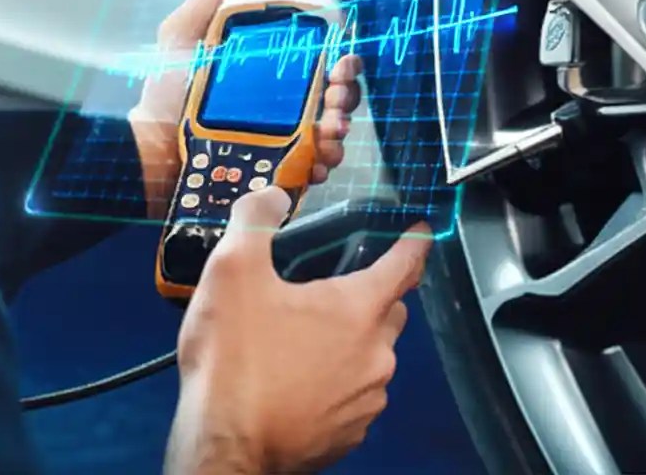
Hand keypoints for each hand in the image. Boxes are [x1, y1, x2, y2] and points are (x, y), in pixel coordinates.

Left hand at [128, 0, 363, 216]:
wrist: (149, 150)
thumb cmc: (163, 97)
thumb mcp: (183, 39)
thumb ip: (208, 1)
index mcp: (269, 77)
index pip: (320, 67)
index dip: (340, 64)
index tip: (341, 63)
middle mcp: (280, 110)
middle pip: (333, 101)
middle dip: (345, 99)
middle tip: (334, 101)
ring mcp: (279, 144)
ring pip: (329, 137)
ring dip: (338, 133)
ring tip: (327, 133)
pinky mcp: (272, 175)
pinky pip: (309, 171)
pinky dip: (321, 167)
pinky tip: (315, 162)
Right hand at [165, 187, 431, 473]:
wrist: (225, 449)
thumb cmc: (234, 363)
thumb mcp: (232, 272)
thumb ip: (255, 221)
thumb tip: (274, 196)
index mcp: (359, 308)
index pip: (406, 264)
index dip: (414, 242)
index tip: (420, 230)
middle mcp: (376, 354)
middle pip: (389, 311)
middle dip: (370, 297)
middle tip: (325, 293)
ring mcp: (367, 398)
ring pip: (372, 356)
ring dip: (349, 345)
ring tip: (299, 343)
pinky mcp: (350, 433)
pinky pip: (354, 396)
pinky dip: (335, 385)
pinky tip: (296, 383)